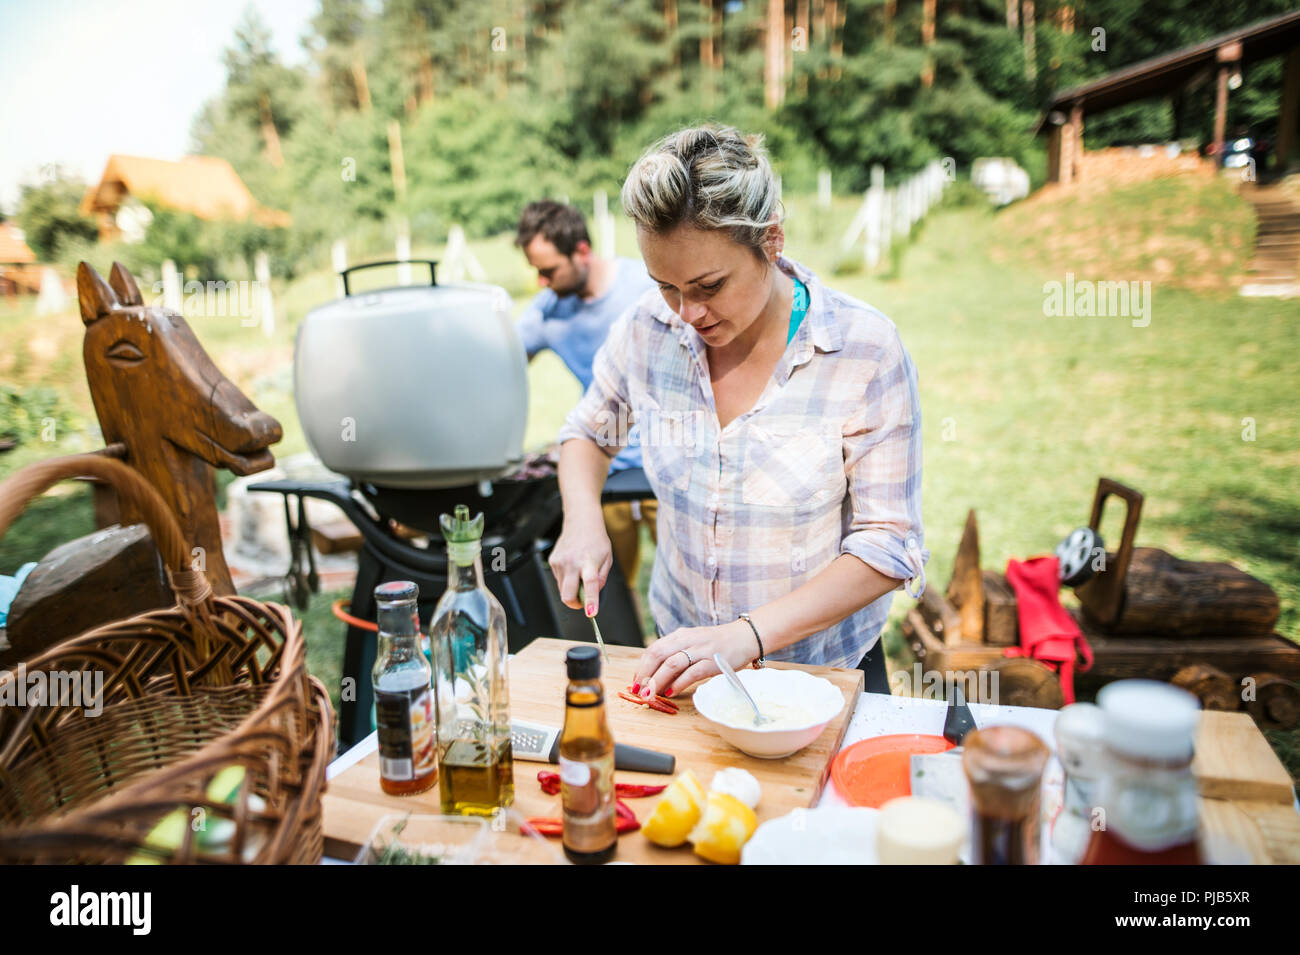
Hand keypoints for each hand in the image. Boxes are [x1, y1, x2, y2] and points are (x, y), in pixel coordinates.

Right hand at [547, 513, 612, 614]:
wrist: (581, 522)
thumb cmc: (596, 540)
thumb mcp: (607, 559)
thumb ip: (601, 579)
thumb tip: (594, 596)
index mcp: (589, 561)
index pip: (590, 584)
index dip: (591, 600)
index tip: (591, 613)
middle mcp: (572, 562)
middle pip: (567, 594)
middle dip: (574, 604)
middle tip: (583, 601)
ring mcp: (560, 562)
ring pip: (562, 590)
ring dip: (572, 589)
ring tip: (580, 574)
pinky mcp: (552, 562)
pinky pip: (559, 580)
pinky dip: (567, 580)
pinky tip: (573, 567)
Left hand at [632, 620, 755, 697]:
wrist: (745, 637)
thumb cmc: (717, 643)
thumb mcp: (693, 642)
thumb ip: (677, 653)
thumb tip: (657, 674)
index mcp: (680, 635)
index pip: (654, 649)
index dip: (641, 666)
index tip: (635, 681)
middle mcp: (688, 640)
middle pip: (658, 655)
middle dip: (645, 674)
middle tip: (639, 690)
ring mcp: (701, 650)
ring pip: (672, 663)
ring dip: (658, 680)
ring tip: (651, 693)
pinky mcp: (713, 661)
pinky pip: (692, 672)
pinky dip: (679, 683)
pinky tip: (672, 692)